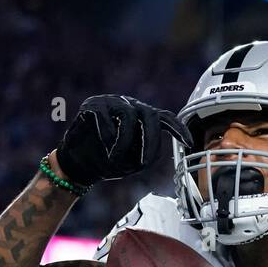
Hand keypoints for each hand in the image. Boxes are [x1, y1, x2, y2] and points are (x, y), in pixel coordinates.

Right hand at [55, 95, 191, 187]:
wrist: (79, 164)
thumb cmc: (108, 162)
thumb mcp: (133, 163)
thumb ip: (146, 156)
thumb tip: (153, 154)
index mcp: (143, 118)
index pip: (165, 118)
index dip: (178, 129)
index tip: (189, 143)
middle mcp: (130, 106)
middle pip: (150, 114)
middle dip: (149, 140)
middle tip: (143, 162)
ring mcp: (111, 102)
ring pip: (129, 116)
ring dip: (124, 142)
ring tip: (115, 159)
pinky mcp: (93, 104)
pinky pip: (106, 117)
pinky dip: (107, 136)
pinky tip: (104, 148)